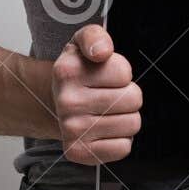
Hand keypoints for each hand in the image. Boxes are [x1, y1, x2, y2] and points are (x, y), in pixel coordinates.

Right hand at [52, 24, 141, 164]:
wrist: (55, 102)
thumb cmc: (78, 71)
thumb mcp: (83, 43)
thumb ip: (95, 37)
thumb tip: (102, 51)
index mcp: (67, 71)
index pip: (124, 72)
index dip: (121, 73)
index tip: (105, 74)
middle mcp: (66, 102)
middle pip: (133, 99)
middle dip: (128, 95)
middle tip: (110, 94)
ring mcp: (71, 130)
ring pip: (132, 124)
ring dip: (126, 117)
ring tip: (107, 111)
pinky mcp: (79, 152)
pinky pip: (124, 148)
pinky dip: (120, 139)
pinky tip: (104, 129)